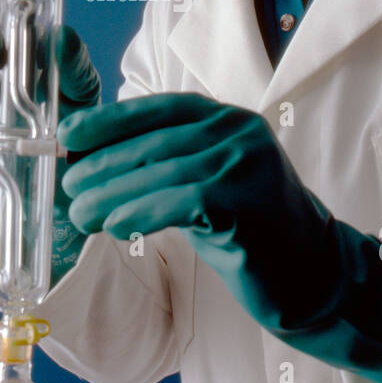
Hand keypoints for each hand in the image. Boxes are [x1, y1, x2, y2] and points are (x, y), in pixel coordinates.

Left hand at [58, 93, 381, 379]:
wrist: (312, 274)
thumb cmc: (251, 230)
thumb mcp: (209, 183)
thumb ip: (167, 165)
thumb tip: (97, 162)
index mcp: (229, 119)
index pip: (159, 108)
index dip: (110, 120)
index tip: (70, 136)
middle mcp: (239, 133)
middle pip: (154, 141)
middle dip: (102, 164)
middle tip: (69, 186)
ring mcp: (245, 165)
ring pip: (160, 172)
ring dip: (110, 194)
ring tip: (80, 214)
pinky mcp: (244, 203)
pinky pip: (178, 203)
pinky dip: (138, 213)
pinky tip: (114, 226)